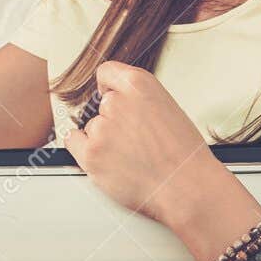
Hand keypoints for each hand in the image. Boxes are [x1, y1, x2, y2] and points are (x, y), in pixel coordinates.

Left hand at [65, 61, 253, 231]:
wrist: (187, 188)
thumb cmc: (184, 155)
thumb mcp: (167, 108)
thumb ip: (138, 99)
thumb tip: (119, 99)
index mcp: (138, 84)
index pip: (106, 72)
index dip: (109, 88)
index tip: (110, 95)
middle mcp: (116, 102)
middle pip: (100, 105)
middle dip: (112, 120)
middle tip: (133, 140)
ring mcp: (101, 128)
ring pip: (92, 128)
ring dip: (103, 140)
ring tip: (131, 157)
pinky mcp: (91, 154)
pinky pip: (73, 143)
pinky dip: (85, 151)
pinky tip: (108, 159)